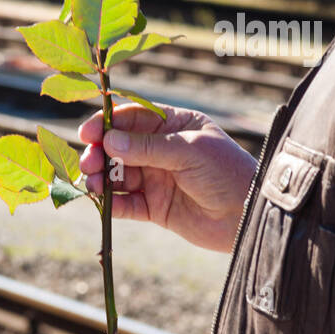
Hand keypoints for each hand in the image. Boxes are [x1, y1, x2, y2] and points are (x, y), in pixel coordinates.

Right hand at [78, 102, 257, 252]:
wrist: (247, 215)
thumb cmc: (227, 173)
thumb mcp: (189, 152)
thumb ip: (149, 147)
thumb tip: (109, 140)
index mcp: (173, 125)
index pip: (133, 118)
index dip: (107, 123)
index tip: (87, 132)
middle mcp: (161, 150)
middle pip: (118, 146)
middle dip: (100, 153)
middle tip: (89, 163)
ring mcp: (157, 178)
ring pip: (117, 175)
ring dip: (101, 178)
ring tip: (93, 183)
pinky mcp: (155, 207)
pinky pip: (126, 203)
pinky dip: (111, 203)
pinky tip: (103, 202)